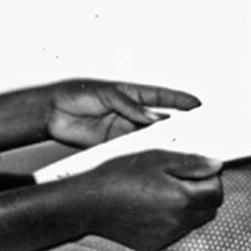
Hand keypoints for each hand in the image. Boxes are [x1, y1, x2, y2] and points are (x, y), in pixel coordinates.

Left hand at [45, 80, 200, 147]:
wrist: (52, 112)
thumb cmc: (76, 93)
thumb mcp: (107, 95)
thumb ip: (130, 107)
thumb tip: (150, 118)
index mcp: (131, 94)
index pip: (161, 97)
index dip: (180, 100)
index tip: (198, 104)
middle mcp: (130, 112)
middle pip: (158, 119)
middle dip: (176, 125)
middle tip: (194, 132)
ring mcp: (123, 128)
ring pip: (148, 136)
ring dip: (161, 141)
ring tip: (178, 147)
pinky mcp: (113, 143)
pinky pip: (133, 149)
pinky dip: (143, 153)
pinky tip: (153, 157)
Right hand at [76, 150, 223, 250]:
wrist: (91, 202)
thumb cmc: (120, 175)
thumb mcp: (157, 158)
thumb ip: (191, 162)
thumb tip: (217, 165)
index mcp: (183, 199)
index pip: (217, 192)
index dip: (211, 178)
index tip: (196, 169)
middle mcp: (179, 222)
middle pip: (209, 210)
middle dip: (203, 193)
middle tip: (181, 178)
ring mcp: (167, 236)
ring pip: (193, 221)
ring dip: (188, 207)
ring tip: (163, 190)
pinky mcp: (155, 244)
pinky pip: (175, 231)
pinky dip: (172, 219)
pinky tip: (153, 205)